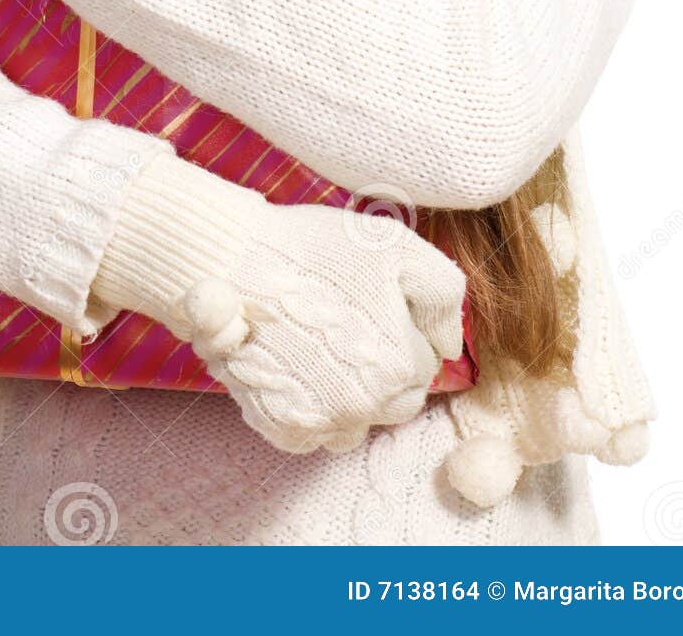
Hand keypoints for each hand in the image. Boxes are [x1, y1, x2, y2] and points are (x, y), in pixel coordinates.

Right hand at [90, 151, 466, 455]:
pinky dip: (314, 411)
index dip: (402, 330)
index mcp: (400, 365)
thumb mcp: (396, 246)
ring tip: (324, 347)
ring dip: (352, 394)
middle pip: (398, 402)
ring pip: (359, 423)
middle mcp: (365, 407)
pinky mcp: (282, 428)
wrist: (232, 258)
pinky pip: (317, 437)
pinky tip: (300, 368)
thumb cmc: (313, 247)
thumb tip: (451, 346)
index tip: (371, 303)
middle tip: (349, 325)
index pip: (424, 364)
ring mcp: (321, 423)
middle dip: (384, 368)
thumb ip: (442, 294)